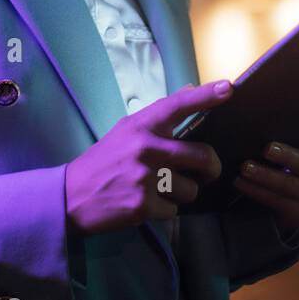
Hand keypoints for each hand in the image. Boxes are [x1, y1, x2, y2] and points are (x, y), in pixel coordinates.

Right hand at [65, 81, 228, 234]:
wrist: (71, 196)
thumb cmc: (103, 161)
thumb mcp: (125, 131)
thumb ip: (158, 115)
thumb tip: (188, 89)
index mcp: (141, 126)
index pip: (178, 105)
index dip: (205, 96)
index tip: (227, 88)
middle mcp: (145, 147)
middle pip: (203, 156)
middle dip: (211, 169)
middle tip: (207, 173)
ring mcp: (145, 177)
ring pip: (191, 189)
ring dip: (182, 194)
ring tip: (160, 191)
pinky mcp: (143, 205)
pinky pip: (175, 210)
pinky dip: (165, 211)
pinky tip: (146, 204)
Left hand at [232, 108, 298, 236]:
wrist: (298, 205)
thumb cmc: (296, 166)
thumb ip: (297, 135)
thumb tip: (262, 107)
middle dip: (287, 157)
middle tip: (266, 148)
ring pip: (288, 186)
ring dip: (264, 176)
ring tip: (244, 167)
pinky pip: (276, 202)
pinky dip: (256, 191)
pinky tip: (241, 183)